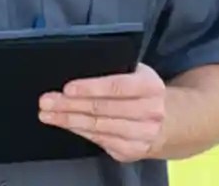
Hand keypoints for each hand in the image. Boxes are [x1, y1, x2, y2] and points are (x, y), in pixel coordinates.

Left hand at [38, 62, 166, 162]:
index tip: (67, 89)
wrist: (170, 121)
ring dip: (69, 121)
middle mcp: (150, 111)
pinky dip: (80, 132)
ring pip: (98, 127)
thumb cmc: (144, 92)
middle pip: (102, 109)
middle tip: (47, 101)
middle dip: (70, 105)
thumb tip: (78, 69)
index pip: (117, 86)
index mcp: (150, 86)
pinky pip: (100, 141)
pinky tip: (66, 125)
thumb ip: (116, 70)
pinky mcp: (133, 150)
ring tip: (48, 114)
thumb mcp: (138, 73)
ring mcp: (142, 134)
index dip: (90, 88)